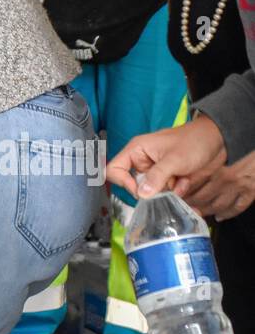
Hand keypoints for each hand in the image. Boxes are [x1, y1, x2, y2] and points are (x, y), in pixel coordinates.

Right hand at [106, 115, 227, 198]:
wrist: (219, 140)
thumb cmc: (196, 139)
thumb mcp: (175, 158)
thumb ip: (157, 177)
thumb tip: (142, 194)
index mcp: (137, 150)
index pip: (114, 170)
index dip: (123, 182)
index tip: (140, 190)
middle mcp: (143, 160)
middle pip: (133, 184)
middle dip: (150, 189)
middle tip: (164, 187)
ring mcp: (155, 169)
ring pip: (150, 190)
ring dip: (165, 190)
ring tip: (180, 180)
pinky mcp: (166, 177)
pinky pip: (163, 191)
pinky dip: (175, 190)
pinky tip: (185, 181)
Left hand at [178, 149, 254, 221]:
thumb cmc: (238, 143)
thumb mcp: (217, 147)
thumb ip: (200, 161)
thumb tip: (181, 174)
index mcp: (213, 166)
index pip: (190, 185)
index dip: (179, 193)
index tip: (172, 197)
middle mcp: (224, 178)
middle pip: (201, 198)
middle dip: (190, 205)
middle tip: (181, 209)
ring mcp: (238, 186)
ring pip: (217, 205)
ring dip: (206, 211)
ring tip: (198, 213)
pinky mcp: (251, 190)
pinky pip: (238, 207)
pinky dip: (228, 213)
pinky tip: (219, 216)